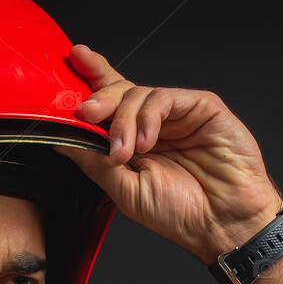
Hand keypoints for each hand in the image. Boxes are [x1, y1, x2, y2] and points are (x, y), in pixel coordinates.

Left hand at [54, 44, 282, 264]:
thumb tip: (62, 140)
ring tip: (124, 153)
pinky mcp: (201, 107)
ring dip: (122, 121)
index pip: (110, 103)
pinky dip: (148, 117)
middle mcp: (155, 124)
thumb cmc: (179, 213)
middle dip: (98, 100)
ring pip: (139, 94)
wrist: (220, 224)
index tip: (73, 60)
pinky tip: (147, 141)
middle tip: (86, 115)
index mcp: (135, 141)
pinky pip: (165, 98)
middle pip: (120, 92)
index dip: (92, 79)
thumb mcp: (124, 190)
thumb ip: (93, 161)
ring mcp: (178, 114)